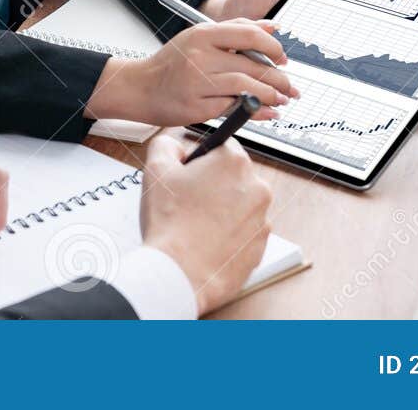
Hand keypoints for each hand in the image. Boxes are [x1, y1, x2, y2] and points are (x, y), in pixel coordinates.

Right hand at [86, 17, 297, 124]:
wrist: (140, 87)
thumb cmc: (172, 63)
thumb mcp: (199, 37)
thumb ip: (236, 30)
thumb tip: (273, 27)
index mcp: (203, 34)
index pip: (250, 35)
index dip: (273, 48)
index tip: (282, 59)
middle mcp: (200, 56)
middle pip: (253, 65)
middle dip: (279, 78)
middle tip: (289, 86)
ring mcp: (198, 82)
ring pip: (247, 87)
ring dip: (270, 95)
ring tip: (280, 99)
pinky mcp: (197, 107)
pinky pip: (235, 109)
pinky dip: (256, 111)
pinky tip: (266, 112)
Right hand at [139, 128, 272, 313]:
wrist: (180, 273)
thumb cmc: (169, 223)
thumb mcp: (155, 168)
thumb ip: (167, 144)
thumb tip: (177, 147)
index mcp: (234, 162)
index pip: (222, 146)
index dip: (201, 158)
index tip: (189, 174)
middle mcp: (257, 188)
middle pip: (233, 176)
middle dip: (213, 185)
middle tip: (187, 202)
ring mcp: (262, 219)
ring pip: (239, 205)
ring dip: (221, 210)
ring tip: (194, 226)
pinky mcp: (260, 246)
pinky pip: (244, 232)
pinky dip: (228, 235)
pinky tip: (205, 242)